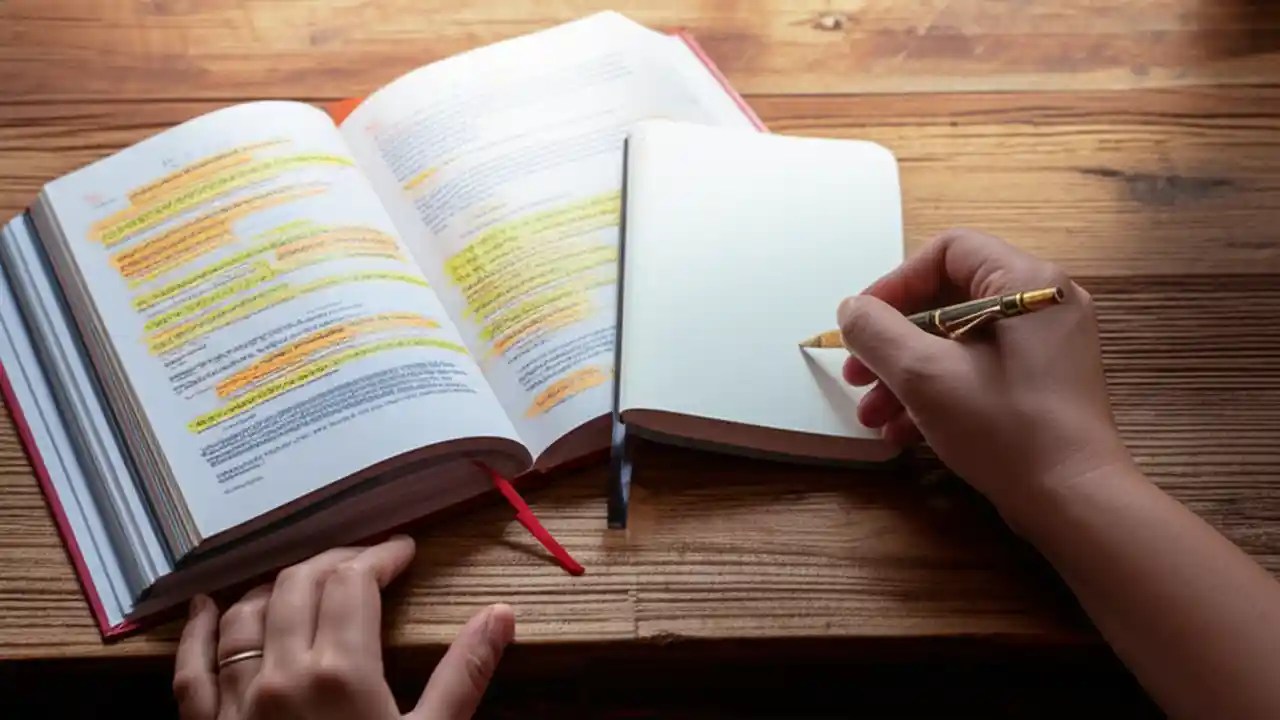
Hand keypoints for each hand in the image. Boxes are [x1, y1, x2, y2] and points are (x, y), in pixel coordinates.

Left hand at [173, 536, 514, 719]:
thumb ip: (463, 675)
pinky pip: (190, 669)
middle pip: (300, 584)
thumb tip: (501, 613)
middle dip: (335, 561)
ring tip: (307, 580)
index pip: (354, 582)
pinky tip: (204, 608)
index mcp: (340, 670)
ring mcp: (234, 703)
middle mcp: (279, 673)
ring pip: (246, 614)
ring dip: (278, 586)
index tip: (404, 551)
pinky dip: (197, 632)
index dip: (381, 557)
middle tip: (367, 563)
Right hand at [837, 229, 1132, 521]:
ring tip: (872, 415)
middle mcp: (1043, 304)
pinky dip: (937, 393)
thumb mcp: (925, 375)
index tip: (862, 324)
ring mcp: (1046, 347)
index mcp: (1026, 283)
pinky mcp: (1042, 385)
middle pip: (948, 301)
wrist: (1074, 501)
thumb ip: (877, 333)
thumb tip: (852, 311)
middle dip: (892, 342)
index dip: (895, 283)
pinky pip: (978, 371)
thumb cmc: (1005, 428)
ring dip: (905, 375)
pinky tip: (903, 431)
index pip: (948, 252)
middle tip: (857, 376)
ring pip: (958, 343)